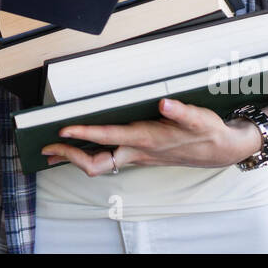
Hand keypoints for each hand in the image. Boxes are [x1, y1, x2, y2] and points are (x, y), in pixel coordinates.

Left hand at [40, 99, 262, 175]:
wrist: (222, 150)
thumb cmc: (207, 132)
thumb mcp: (199, 118)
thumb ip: (181, 111)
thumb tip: (165, 103)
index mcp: (146, 139)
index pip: (109, 137)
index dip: (85, 134)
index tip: (64, 130)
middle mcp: (138, 151)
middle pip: (95, 163)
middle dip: (69, 157)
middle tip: (46, 149)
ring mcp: (137, 156)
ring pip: (99, 164)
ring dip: (75, 158)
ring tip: (53, 152)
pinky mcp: (139, 155)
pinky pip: (107, 160)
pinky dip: (89, 154)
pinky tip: (80, 149)